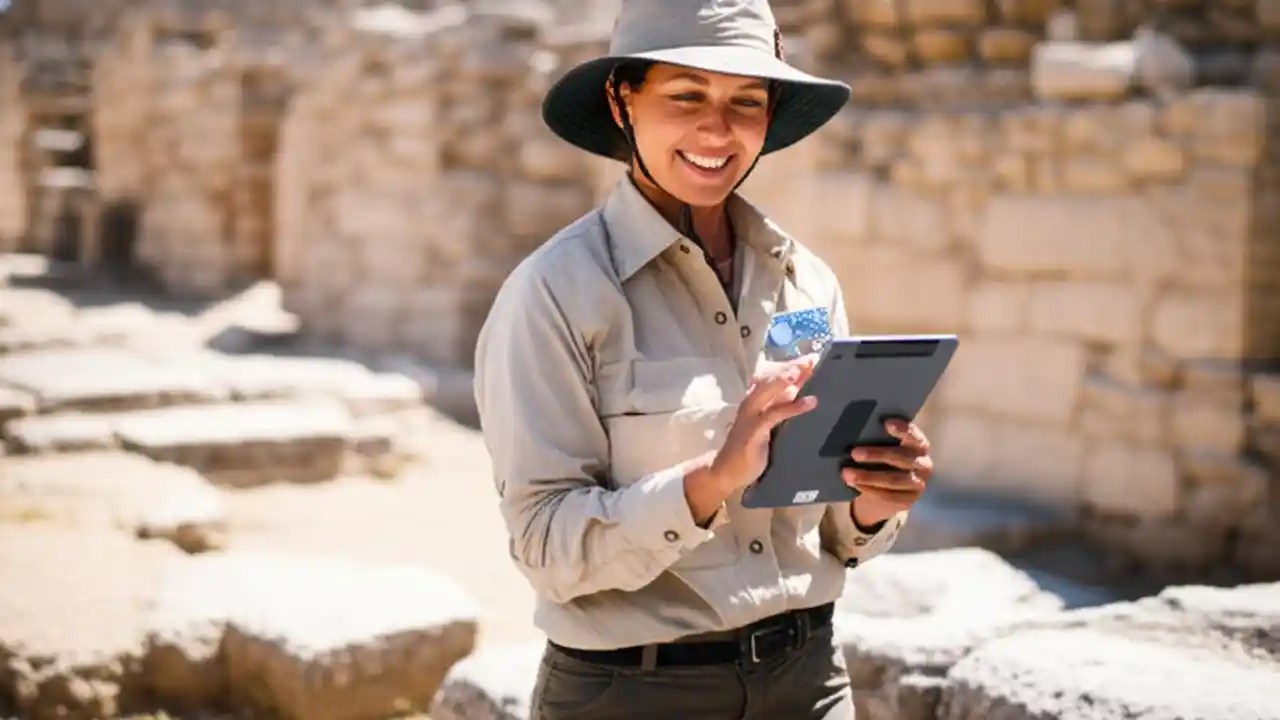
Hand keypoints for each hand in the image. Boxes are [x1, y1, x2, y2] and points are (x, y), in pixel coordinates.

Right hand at [711, 355, 819, 488]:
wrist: (725, 471)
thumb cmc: (748, 448)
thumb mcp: (769, 423)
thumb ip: (781, 405)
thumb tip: (797, 387)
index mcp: (754, 400)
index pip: (773, 377)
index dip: (791, 366)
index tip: (811, 358)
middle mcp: (751, 403)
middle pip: (771, 379)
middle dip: (791, 367)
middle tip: (811, 358)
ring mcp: (750, 415)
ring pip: (767, 391)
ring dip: (785, 379)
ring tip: (803, 370)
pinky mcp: (753, 431)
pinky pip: (774, 415)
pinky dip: (792, 407)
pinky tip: (808, 403)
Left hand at [843, 419, 931, 528]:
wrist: (888, 491)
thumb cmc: (883, 460)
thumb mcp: (884, 448)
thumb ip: (878, 439)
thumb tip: (854, 431)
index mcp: (920, 445)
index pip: (915, 436)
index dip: (903, 429)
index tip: (886, 423)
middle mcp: (923, 464)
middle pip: (901, 458)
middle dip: (877, 454)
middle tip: (854, 453)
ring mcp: (918, 484)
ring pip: (893, 479)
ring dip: (868, 476)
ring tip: (847, 473)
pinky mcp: (908, 501)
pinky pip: (888, 496)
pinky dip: (869, 489)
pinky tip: (853, 485)